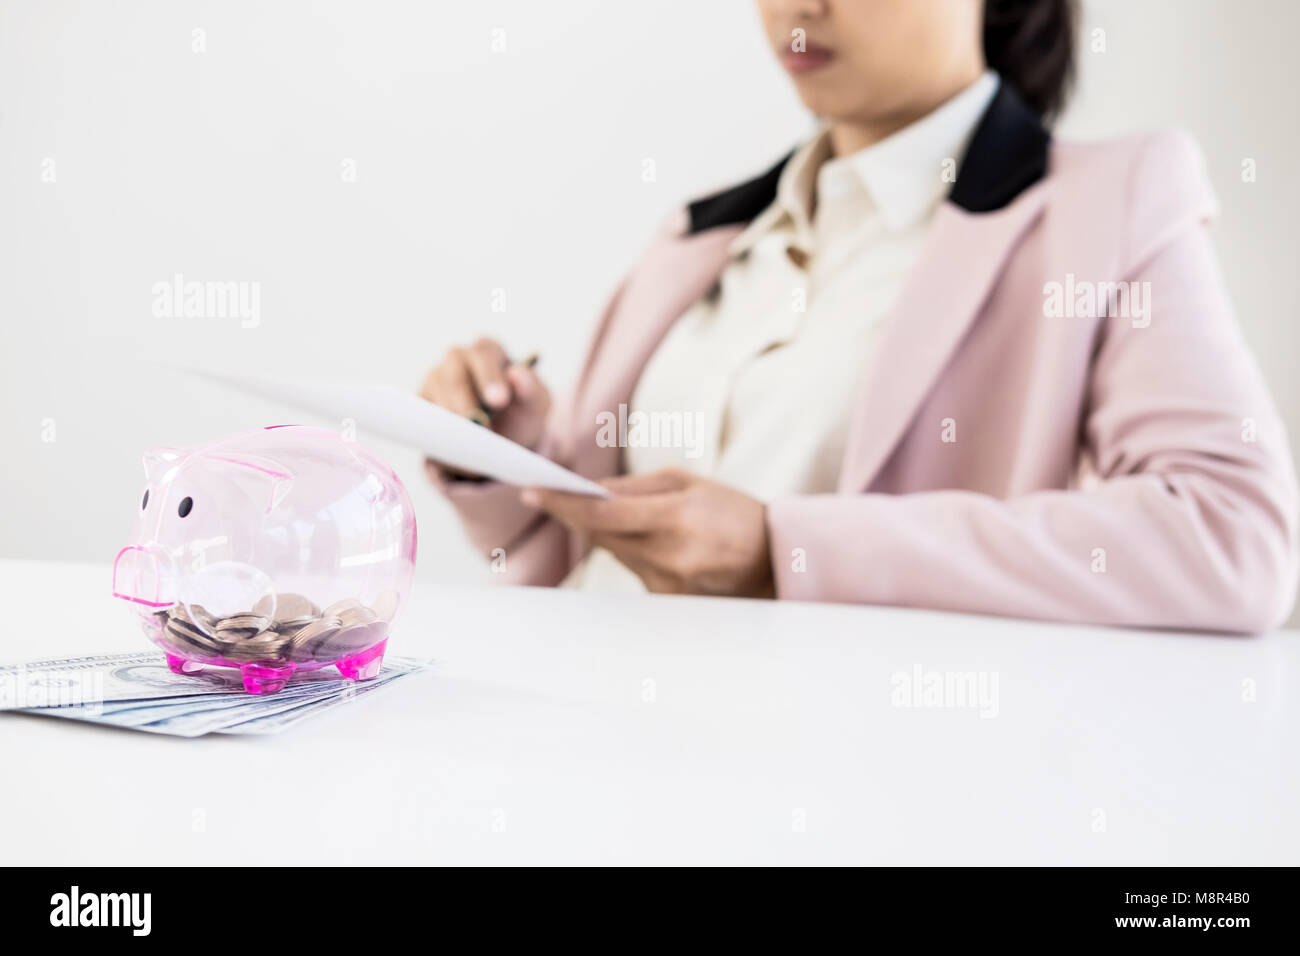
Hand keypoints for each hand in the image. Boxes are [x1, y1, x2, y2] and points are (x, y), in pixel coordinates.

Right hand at [420, 338, 550, 480]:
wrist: (502, 439)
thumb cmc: (520, 414)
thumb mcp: (535, 405)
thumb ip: (532, 389)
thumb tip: (518, 373)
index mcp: (488, 350)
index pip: (484, 354)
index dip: (490, 377)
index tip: (499, 401)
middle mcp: (458, 358)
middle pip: (454, 371)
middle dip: (465, 400)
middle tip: (478, 425)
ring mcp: (437, 377)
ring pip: (435, 391)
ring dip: (449, 416)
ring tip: (467, 440)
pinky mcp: (423, 401)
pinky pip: (422, 411)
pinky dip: (435, 428)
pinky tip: (450, 443)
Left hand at [522, 469, 774, 597]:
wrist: (773, 558)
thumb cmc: (730, 511)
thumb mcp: (687, 483)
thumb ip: (634, 488)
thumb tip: (587, 491)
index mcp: (677, 518)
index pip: (604, 512)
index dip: (563, 502)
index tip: (532, 491)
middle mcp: (670, 556)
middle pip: (601, 535)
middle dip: (576, 514)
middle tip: (550, 493)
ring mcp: (668, 584)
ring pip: (614, 552)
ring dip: (609, 532)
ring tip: (630, 515)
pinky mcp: (668, 600)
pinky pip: (633, 569)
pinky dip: (632, 551)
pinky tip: (658, 542)